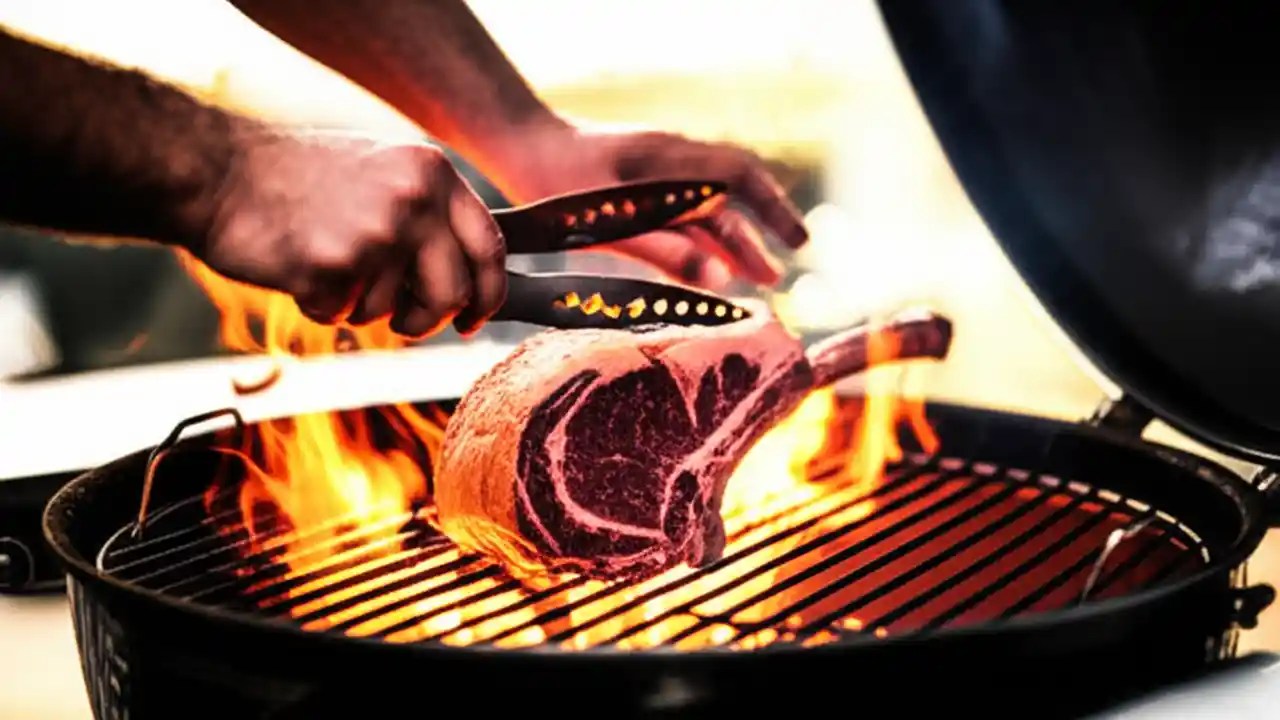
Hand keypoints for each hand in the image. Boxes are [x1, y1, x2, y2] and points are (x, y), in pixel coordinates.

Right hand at [197, 124, 505, 337]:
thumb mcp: (383, 170)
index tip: (473, 317)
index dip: (488, 293)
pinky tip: (298, 267)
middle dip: (428, 319)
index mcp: (431, 173)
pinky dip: (319, 305)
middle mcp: (413, 199)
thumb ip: (429, 213)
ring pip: (392, 311)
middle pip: (452, 293)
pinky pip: (342, 315)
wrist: (217, 171)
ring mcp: (375, 232)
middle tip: (404, 321)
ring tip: (326, 264)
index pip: (489, 247)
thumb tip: (468, 277)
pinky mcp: (332, 265)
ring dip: (360, 305)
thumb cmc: (297, 177)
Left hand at [502, 124, 808, 290]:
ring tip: (754, 278)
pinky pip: (679, 215)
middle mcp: (670, 163)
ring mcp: (653, 175)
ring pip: (703, 210)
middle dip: (756, 236)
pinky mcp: (635, 191)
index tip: (797, 244)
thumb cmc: (556, 180)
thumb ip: (666, 250)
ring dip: (730, 242)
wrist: (515, 144)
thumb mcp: (611, 222)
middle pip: (727, 198)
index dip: (774, 210)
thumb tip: (721, 281)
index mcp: (671, 158)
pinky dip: (699, 240)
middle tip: (775, 276)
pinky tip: (708, 266)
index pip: (741, 176)